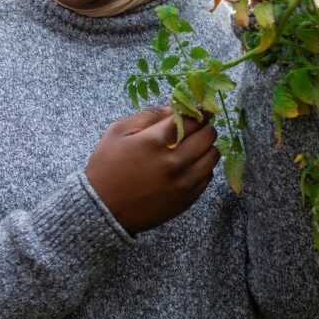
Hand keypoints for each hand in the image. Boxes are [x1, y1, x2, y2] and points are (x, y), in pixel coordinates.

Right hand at [85, 106, 219, 233]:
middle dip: (204, 126)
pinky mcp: (188, 198)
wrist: (104, 209)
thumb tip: (174, 108)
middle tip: (197, 126)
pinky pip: (208, 175)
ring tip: (195, 145)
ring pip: (213, 155)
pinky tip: (189, 164)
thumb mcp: (117, 132)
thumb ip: (147, 115)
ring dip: (207, 146)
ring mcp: (184, 181)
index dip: (197, 111)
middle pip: (208, 135)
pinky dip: (203, 166)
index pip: (191, 119)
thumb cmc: (106, 167)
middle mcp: (175, 161)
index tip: (199, 110)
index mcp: (156, 141)